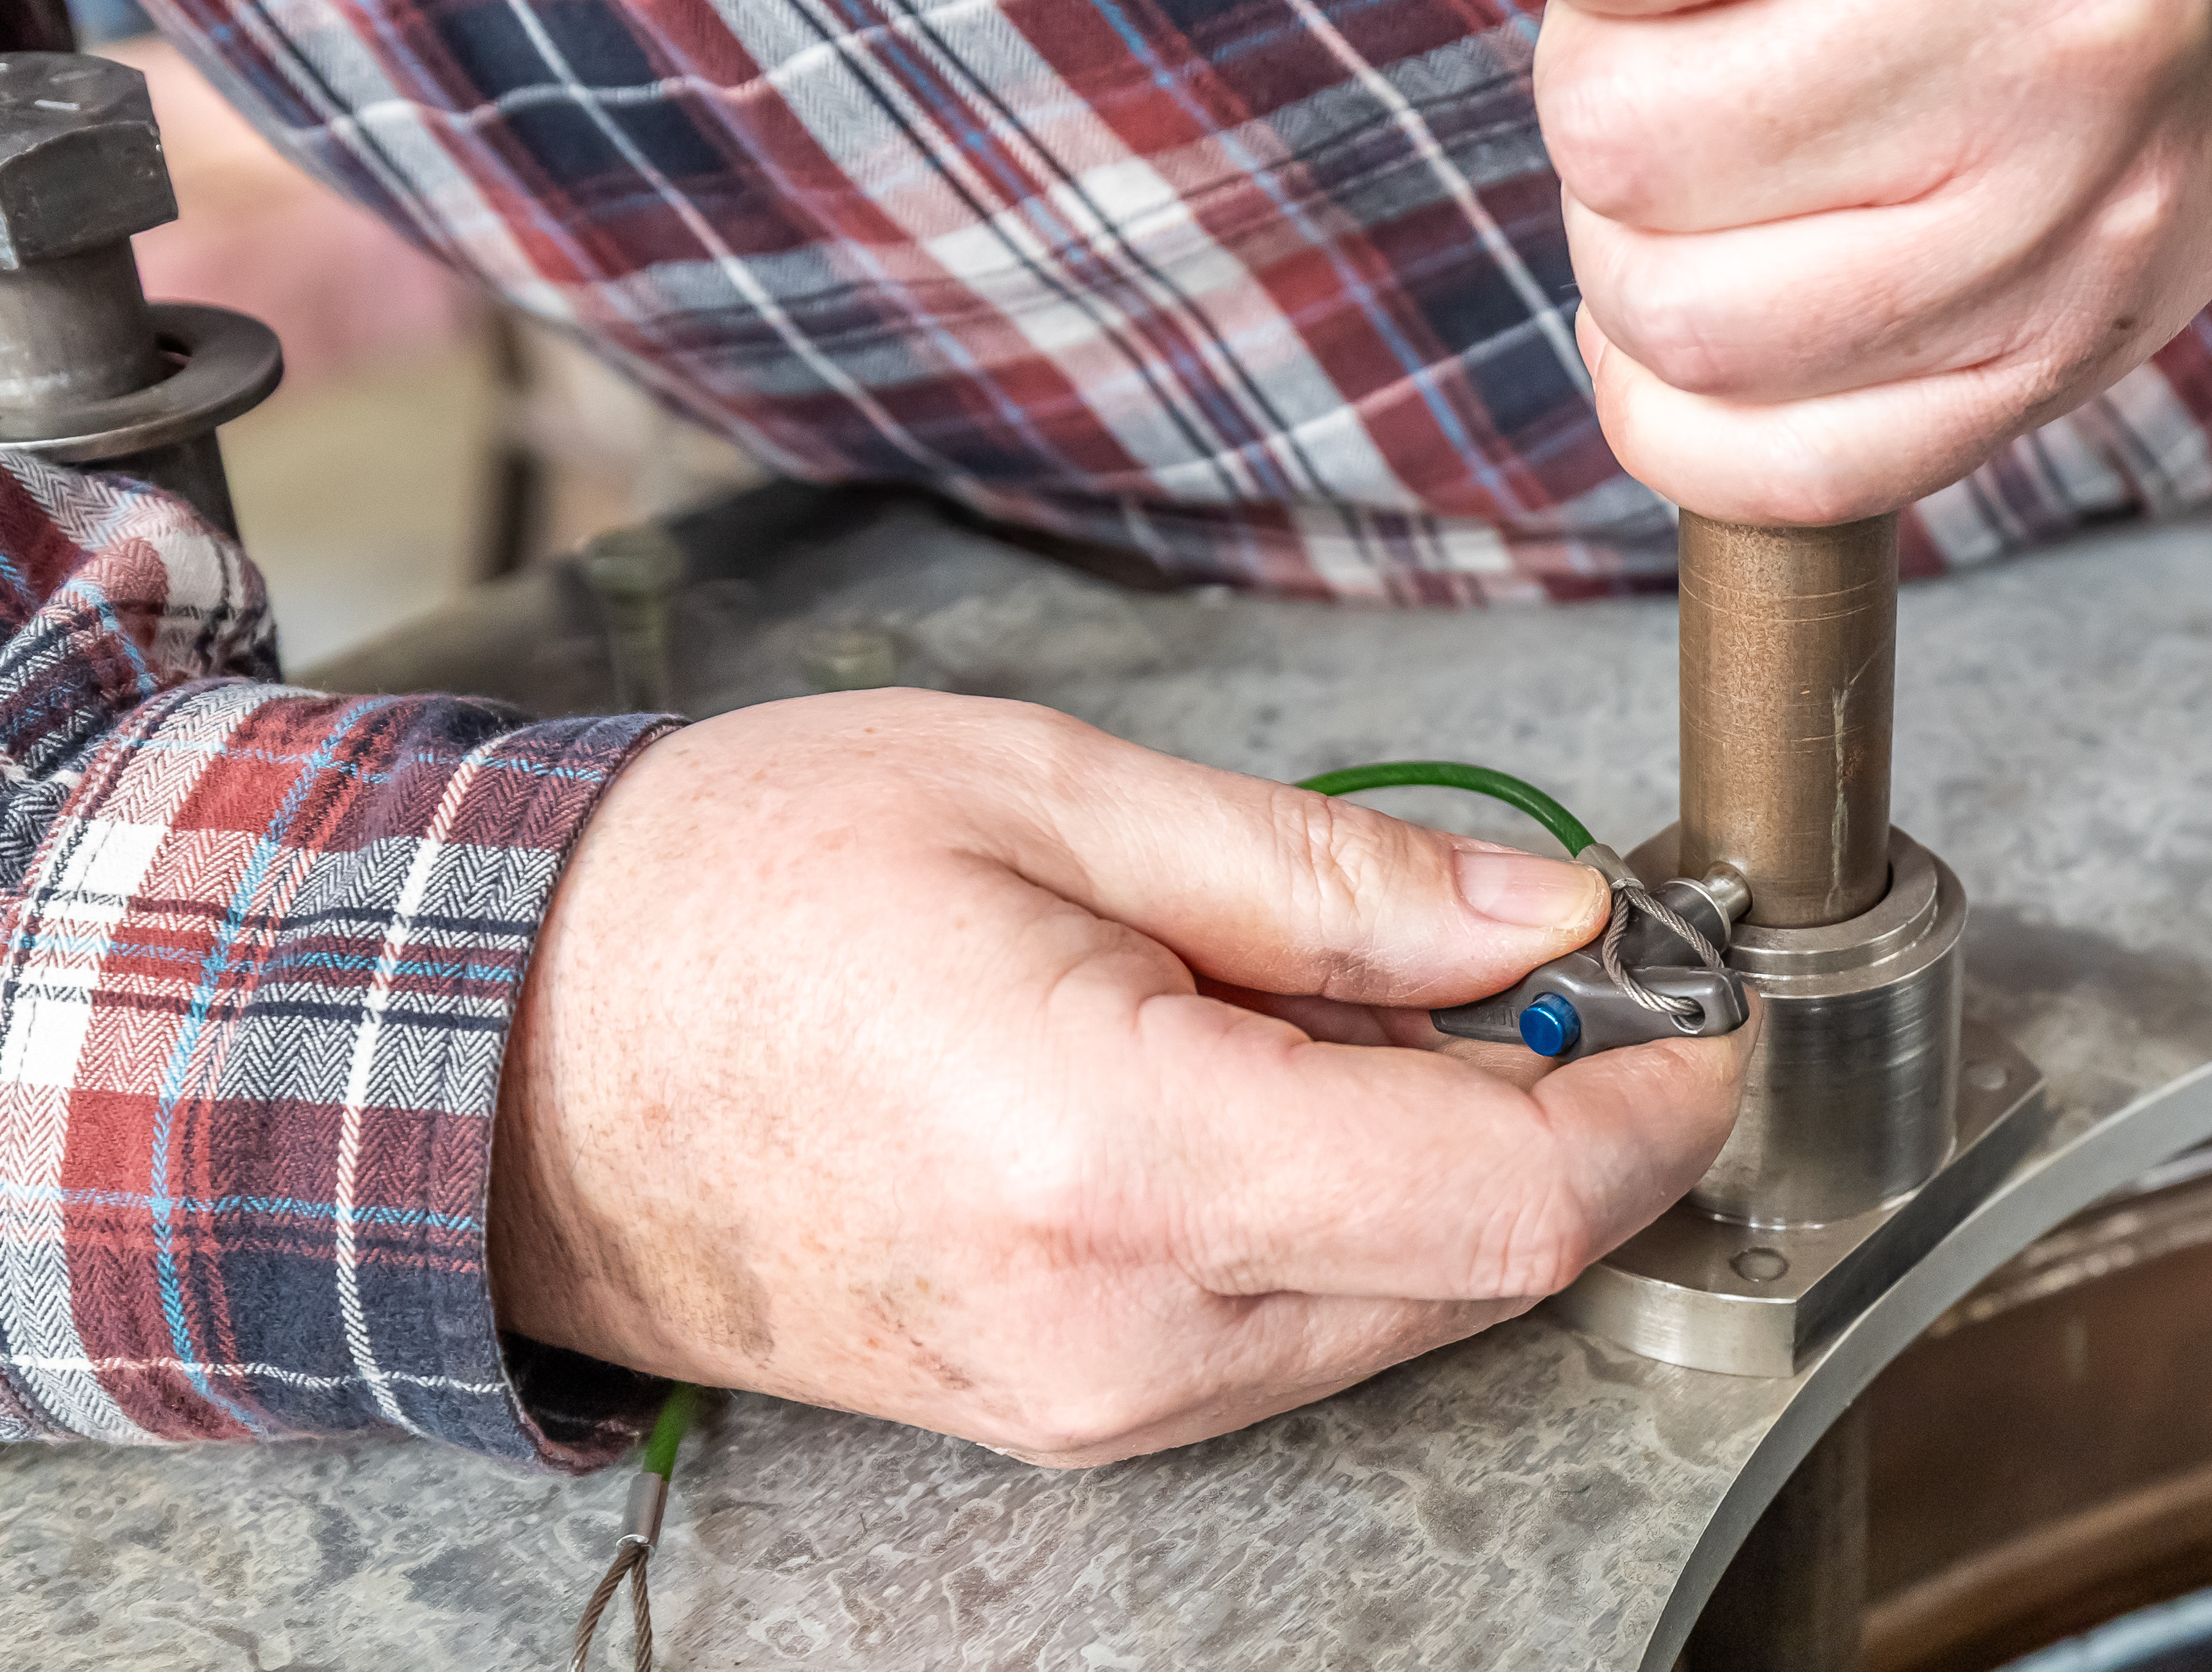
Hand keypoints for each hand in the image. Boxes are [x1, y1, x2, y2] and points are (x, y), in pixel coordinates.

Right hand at [489, 692, 1743, 1464]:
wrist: (521, 1052)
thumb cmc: (738, 897)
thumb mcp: (1052, 799)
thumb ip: (1328, 879)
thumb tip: (1538, 922)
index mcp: (1121, 1160)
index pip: (1508, 1202)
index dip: (1647, 1111)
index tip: (1690, 1017)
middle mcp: (1122, 1332)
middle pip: (1476, 1271)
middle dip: (1551, 1121)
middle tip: (1516, 959)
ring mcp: (1090, 1400)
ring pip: (1395, 1312)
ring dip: (1436, 1163)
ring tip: (1323, 1000)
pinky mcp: (1065, 1412)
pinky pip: (1286, 1334)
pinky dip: (1337, 1214)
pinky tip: (1257, 1085)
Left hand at [1509, 0, 2211, 523]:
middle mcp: (2060, 24)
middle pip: (1622, 142)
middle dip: (1602, 94)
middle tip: (1682, 47)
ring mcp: (2069, 218)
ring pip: (1678, 320)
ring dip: (1634, 252)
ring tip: (1713, 164)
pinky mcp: (2057, 360)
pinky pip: (1787, 472)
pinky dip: (1684, 414)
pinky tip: (1714, 297)